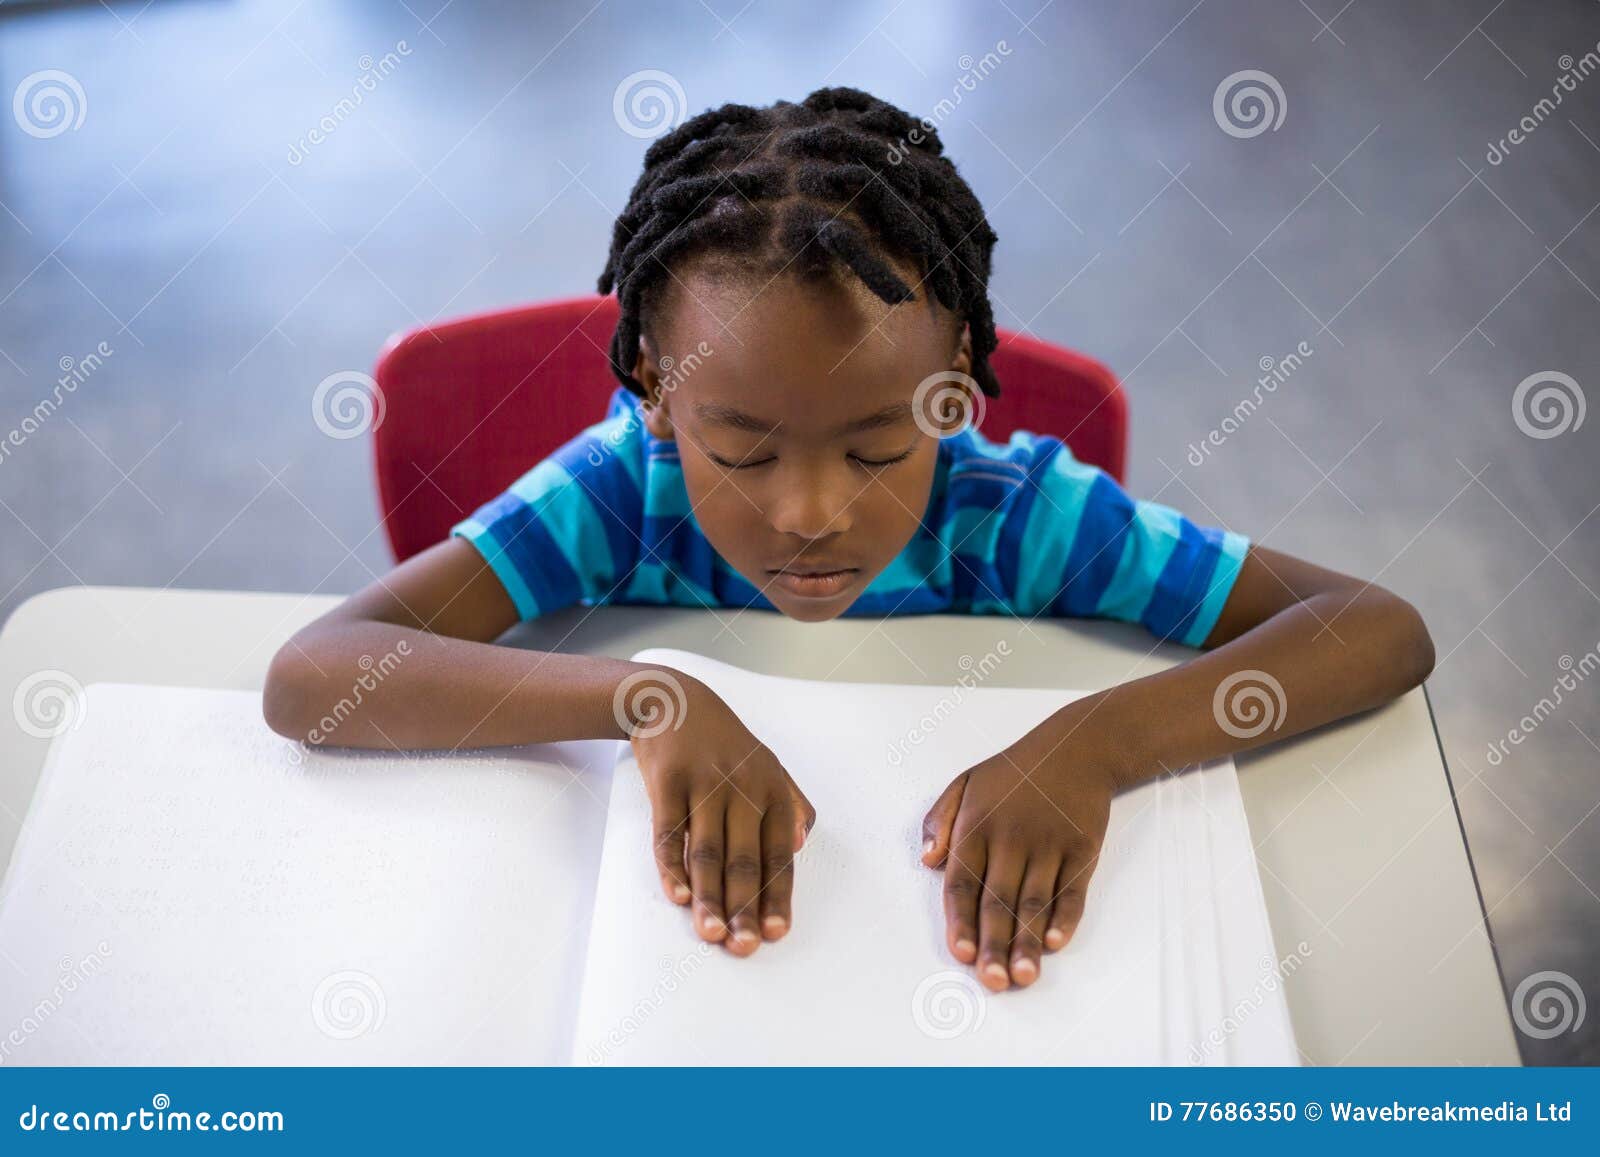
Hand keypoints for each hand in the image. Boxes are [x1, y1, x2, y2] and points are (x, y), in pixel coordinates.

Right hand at [622, 667, 814, 955]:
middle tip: (744, 947)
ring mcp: (704, 783)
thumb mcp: (767, 766)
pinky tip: (677, 895)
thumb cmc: (725, 745)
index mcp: (773, 790)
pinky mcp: (668, 781)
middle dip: (745, 907)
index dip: (777, 895)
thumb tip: (798, 846)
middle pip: (744, 858)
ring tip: (711, 933)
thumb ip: (790, 805)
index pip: (778, 853)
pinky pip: (669, 830)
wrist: (675, 699)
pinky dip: (672, 865)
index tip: (776, 933)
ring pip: (707, 850)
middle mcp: (743, 787)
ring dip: (709, 896)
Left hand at [919, 722, 1117, 990]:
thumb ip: (939, 821)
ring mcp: (1050, 845)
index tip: (960, 953)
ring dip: (1029, 942)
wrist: (1078, 747)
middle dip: (993, 945)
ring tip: (1023, 975)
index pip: (963, 882)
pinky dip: (1065, 918)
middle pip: (998, 900)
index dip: (960, 921)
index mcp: (976, 825)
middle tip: (991, 981)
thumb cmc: (1015, 772)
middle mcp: (1011, 838)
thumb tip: (927, 862)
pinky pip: (1072, 890)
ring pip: (1035, 902)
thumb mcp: (965, 782)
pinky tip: (1056, 942)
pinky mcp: (1082, 850)